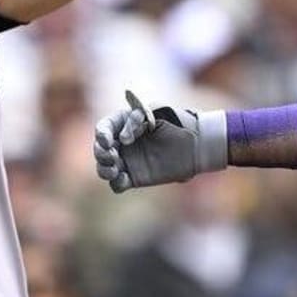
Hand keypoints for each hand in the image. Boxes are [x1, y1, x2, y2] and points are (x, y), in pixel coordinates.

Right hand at [93, 91, 225, 191]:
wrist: (197, 143)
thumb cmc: (177, 122)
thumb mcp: (157, 112)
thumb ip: (137, 118)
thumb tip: (123, 139)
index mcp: (123, 123)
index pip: (104, 128)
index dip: (101, 135)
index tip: (108, 141)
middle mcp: (121, 143)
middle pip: (100, 150)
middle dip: (101, 153)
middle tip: (112, 156)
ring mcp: (127, 161)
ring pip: (104, 168)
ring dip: (104, 169)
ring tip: (115, 170)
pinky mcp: (134, 177)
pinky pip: (117, 184)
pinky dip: (116, 183)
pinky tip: (124, 179)